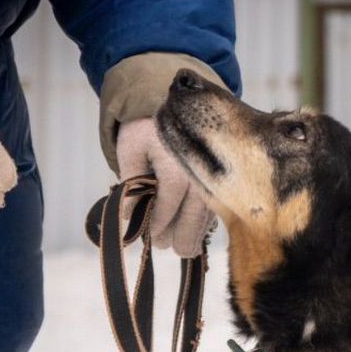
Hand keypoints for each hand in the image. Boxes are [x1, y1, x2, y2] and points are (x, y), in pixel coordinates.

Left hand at [116, 118, 214, 257]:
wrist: (179, 103)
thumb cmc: (148, 127)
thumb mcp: (130, 149)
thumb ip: (129, 184)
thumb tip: (128, 218)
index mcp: (176, 169)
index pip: (166, 209)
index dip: (157, 227)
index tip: (150, 239)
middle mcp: (200, 176)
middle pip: (193, 219)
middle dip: (181, 239)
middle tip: (169, 248)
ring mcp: (215, 179)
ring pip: (207, 217)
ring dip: (195, 234)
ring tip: (183, 248)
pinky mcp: (222, 180)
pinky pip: (217, 209)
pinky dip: (206, 222)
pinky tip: (197, 231)